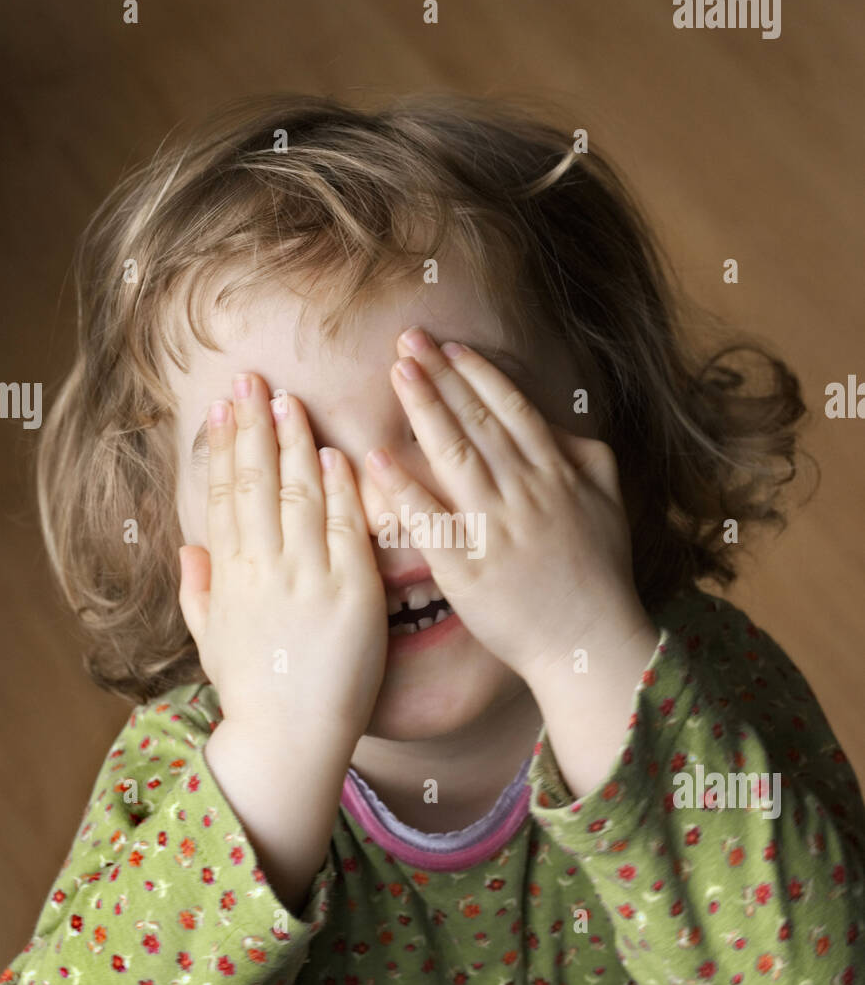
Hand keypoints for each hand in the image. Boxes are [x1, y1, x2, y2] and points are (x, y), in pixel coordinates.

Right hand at [178, 373, 387, 741]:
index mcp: (230, 575)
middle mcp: (265, 567)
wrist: (290, 740)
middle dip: (252, 426)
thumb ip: (197, 591)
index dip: (221, 448)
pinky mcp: (352, 592)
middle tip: (250, 380)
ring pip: (298, 493)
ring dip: (293, 442)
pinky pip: (345, 527)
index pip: (223, 496)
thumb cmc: (253, 693)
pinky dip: (339, 488)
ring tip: (288, 399)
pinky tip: (333, 454)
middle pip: (256, 481)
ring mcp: (309, 576)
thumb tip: (187, 548)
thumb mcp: (210, 640)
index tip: (220, 409)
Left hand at [365, 329, 653, 691]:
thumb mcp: (609, 502)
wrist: (590, 643)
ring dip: (423, 409)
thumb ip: (584, 454)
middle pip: (477, 422)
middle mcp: (525, 494)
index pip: (511, 410)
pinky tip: (376, 456)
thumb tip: (552, 420)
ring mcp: (495, 531)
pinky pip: (430, 520)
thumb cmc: (600, 573)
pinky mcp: (468, 570)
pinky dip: (403, 487)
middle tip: (408, 340)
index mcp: (557, 475)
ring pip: (454, 457)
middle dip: (441, 376)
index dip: (477, 374)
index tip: (449, 346)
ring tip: (396, 373)